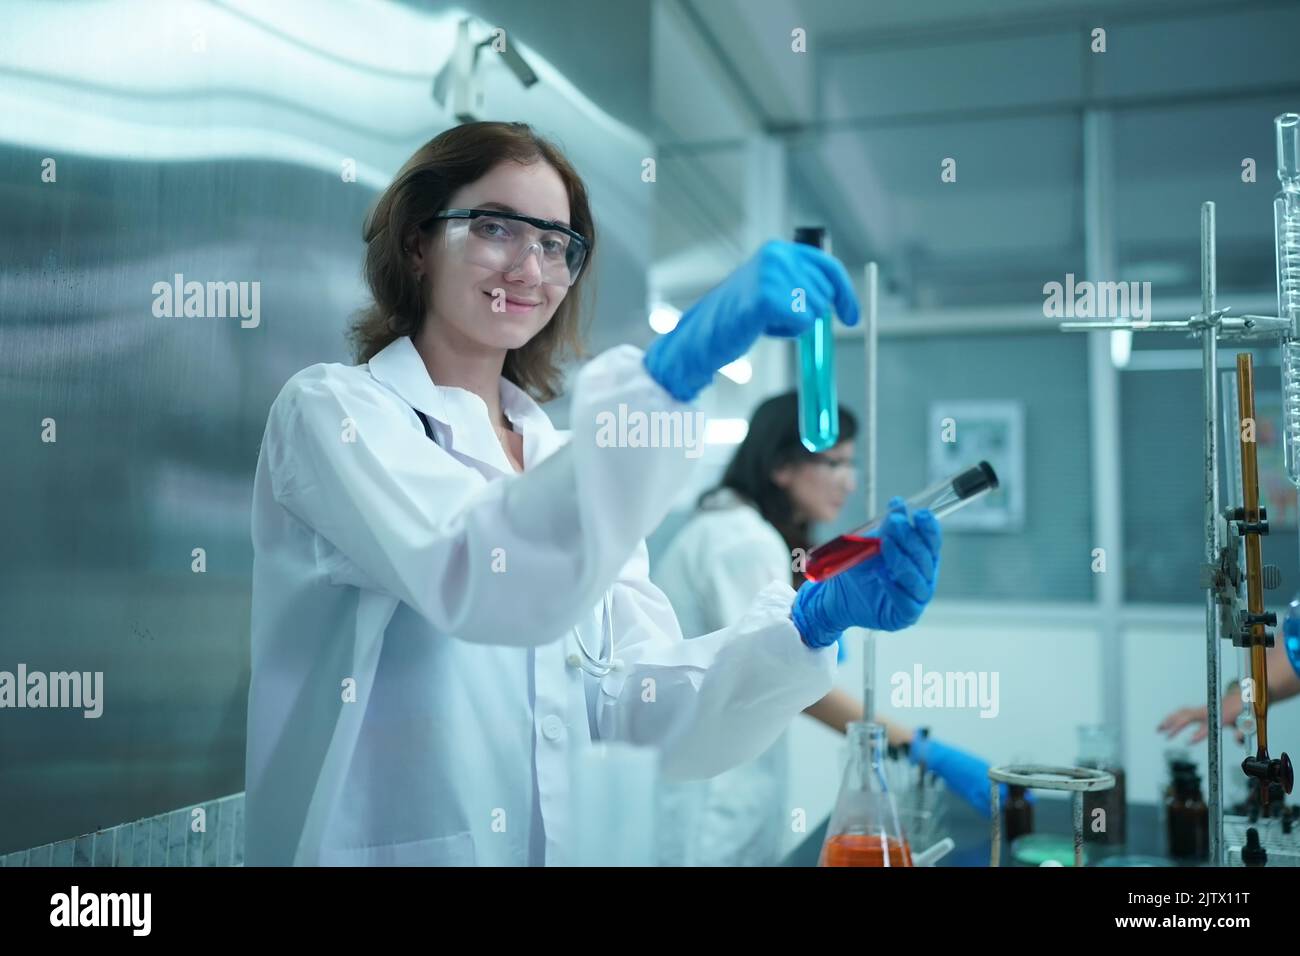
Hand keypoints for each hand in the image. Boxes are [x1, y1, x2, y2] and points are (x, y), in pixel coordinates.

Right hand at [643, 239, 859, 401]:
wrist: (705, 333)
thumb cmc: (738, 315)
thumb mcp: (772, 287)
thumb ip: (801, 284)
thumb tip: (839, 301)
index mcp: (778, 250)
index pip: (828, 267)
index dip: (845, 294)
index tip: (853, 318)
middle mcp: (777, 256)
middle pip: (825, 292)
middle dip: (812, 312)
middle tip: (780, 319)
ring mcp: (772, 275)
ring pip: (816, 310)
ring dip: (797, 324)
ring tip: (768, 321)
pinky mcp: (768, 298)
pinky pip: (804, 322)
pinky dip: (789, 332)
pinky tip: (765, 328)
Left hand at [792, 498, 940, 647]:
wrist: (839, 594)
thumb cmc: (861, 567)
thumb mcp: (873, 542)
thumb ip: (887, 526)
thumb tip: (897, 503)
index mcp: (922, 557)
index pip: (932, 541)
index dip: (928, 527)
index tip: (920, 514)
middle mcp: (924, 577)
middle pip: (925, 558)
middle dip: (911, 538)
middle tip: (895, 522)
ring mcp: (917, 598)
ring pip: (918, 580)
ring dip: (902, 560)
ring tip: (886, 545)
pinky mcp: (905, 615)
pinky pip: (907, 603)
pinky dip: (895, 588)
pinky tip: (881, 575)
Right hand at [1158, 690, 1246, 744]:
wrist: (1244, 696)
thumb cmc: (1245, 710)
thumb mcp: (1248, 722)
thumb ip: (1242, 732)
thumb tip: (1237, 741)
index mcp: (1219, 716)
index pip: (1207, 727)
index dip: (1198, 734)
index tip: (1189, 742)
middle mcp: (1208, 712)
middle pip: (1187, 717)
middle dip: (1174, 725)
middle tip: (1164, 734)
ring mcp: (1203, 711)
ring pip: (1182, 713)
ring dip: (1169, 720)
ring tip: (1159, 729)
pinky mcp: (1201, 711)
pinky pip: (1183, 712)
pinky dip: (1174, 716)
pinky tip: (1168, 722)